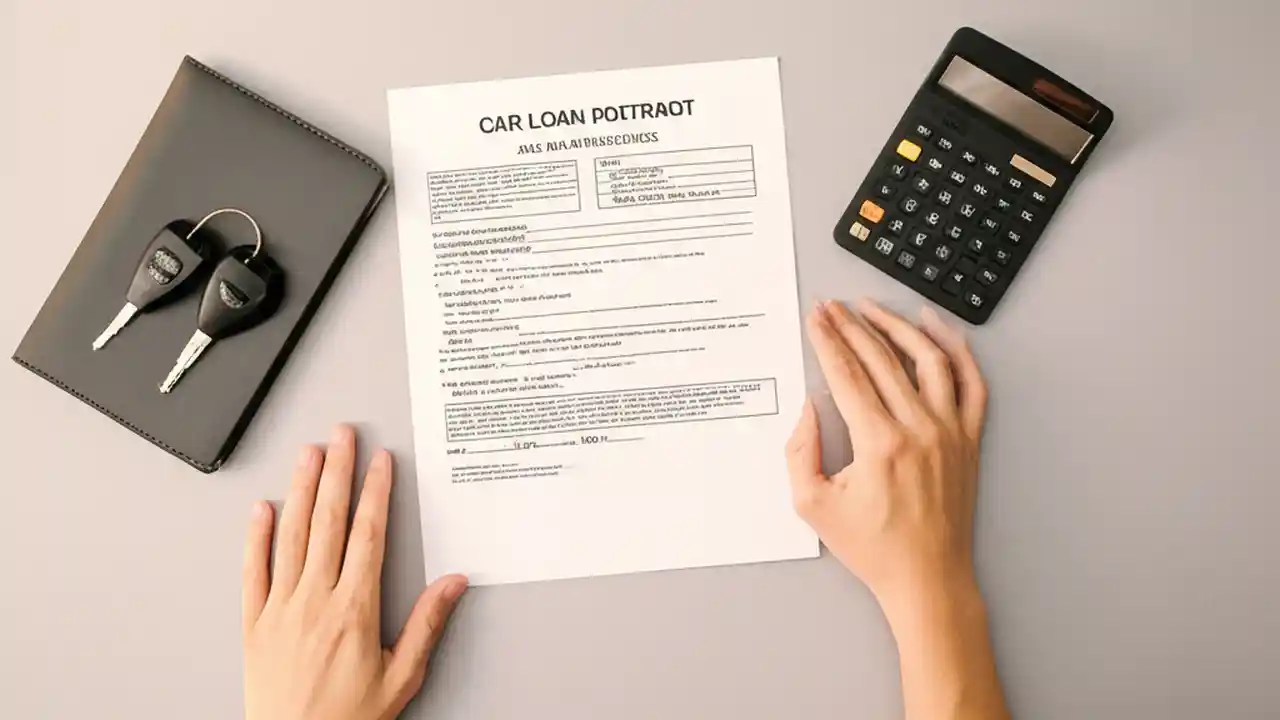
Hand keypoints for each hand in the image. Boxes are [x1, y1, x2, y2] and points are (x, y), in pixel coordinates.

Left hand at [242, 425, 468, 719]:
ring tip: (308, 454)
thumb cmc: (347, 719)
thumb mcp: (401, 676)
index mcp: (354, 610)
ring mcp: (280, 608)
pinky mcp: (253, 623)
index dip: (376, 493)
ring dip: (301, 489)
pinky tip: (262, 508)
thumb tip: (453, 584)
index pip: (368, 535)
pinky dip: (256, 536)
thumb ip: (426, 624)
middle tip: (343, 436)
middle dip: (339, 472)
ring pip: (291, 535)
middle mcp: (314, 600)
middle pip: (329, 522)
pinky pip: (253, 570)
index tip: (381, 463)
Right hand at [787, 299, 985, 602]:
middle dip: (851, 325)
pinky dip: (956, 350)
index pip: (846, 374)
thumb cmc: (874, 548)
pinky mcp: (969, 439)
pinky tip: (936, 329)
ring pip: (927, 359)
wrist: (927, 577)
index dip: (827, 339)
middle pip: (881, 359)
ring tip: (874, 307)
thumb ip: (801, 452)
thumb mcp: (813, 506)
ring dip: (898, 326)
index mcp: (879, 443)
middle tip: (832, 306)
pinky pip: (971, 383)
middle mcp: (918, 429)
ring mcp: (949, 431)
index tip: (815, 318)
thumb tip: (809, 408)